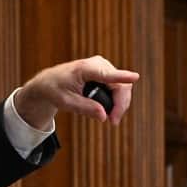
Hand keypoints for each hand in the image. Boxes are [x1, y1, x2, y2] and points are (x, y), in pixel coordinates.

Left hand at [14, 55, 139, 128]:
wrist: (50, 82)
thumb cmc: (56, 90)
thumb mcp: (67, 103)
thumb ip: (86, 108)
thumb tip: (104, 117)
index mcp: (85, 69)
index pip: (107, 74)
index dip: (122, 77)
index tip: (136, 77)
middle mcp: (98, 64)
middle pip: (120, 85)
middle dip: (120, 105)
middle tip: (113, 122)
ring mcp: (104, 67)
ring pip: (123, 87)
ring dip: (120, 104)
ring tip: (111, 119)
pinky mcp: (107, 72)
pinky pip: (119, 87)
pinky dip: (117, 101)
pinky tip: (110, 111)